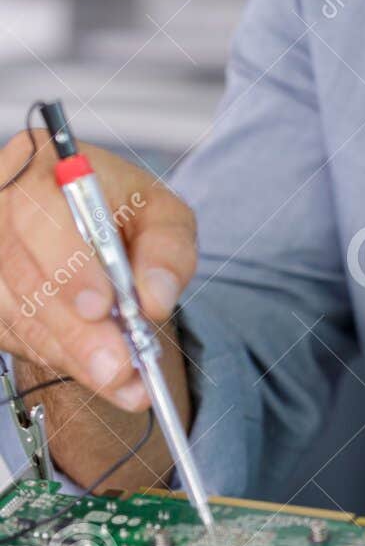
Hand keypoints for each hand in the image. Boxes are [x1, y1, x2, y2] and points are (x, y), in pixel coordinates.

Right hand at [0, 131, 197, 412]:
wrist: (101, 227)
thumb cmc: (127, 212)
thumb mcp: (164, 216)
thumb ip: (167, 251)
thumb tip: (154, 299)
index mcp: (44, 165)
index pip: (39, 210)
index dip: (66, 261)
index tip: (101, 306)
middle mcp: (1, 203)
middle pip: (22, 271)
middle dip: (74, 327)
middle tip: (117, 367)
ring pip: (15, 310)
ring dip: (69, 352)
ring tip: (121, 380)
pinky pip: (11, 332)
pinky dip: (56, 356)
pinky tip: (93, 368)